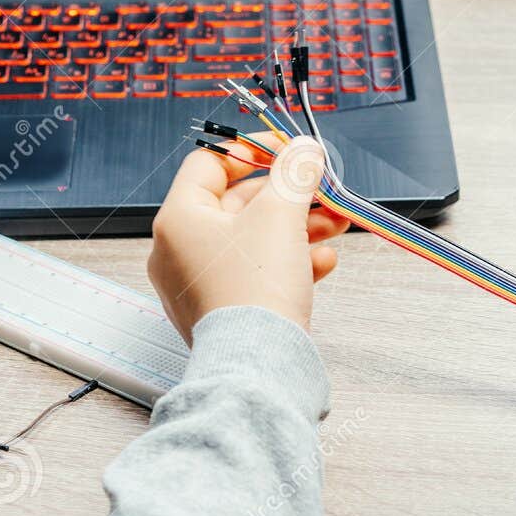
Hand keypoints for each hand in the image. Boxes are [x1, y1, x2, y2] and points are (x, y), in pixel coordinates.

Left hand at [148, 134, 347, 340]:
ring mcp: (201, 284)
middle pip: (238, 203)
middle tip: (321, 186)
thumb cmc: (255, 292)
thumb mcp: (280, 214)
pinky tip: (323, 261)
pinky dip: (291, 261)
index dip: (253, 150)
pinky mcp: (225, 310)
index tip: (288, 150)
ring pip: (253, 239)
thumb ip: (295, 174)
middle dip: (289, 193)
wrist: (259, 366)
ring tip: (335, 222)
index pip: (210, 163)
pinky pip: (257, 272)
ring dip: (299, 225)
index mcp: (179, 220)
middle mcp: (181, 251)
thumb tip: (305, 151)